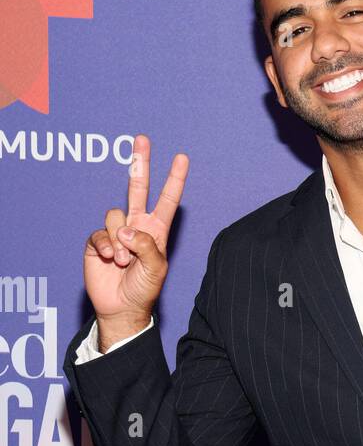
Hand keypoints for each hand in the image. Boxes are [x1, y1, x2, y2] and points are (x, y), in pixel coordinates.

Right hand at [83, 134, 188, 324]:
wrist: (121, 307)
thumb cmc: (144, 289)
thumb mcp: (156, 269)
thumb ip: (146, 246)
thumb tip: (126, 230)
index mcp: (156, 230)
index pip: (167, 200)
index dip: (174, 179)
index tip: (182, 158)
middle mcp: (136, 225)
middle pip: (137, 188)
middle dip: (140, 163)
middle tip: (142, 138)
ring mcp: (116, 231)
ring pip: (115, 215)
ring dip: (119, 239)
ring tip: (123, 260)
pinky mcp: (98, 240)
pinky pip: (99, 232)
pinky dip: (105, 245)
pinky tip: (109, 259)